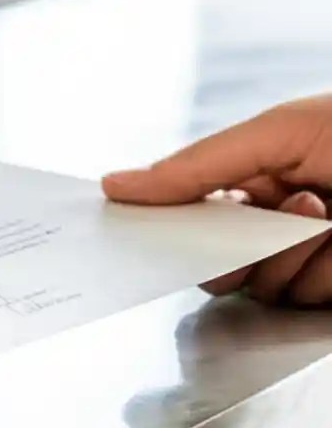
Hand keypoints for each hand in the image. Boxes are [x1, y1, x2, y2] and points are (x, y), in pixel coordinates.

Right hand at [103, 95, 331, 304]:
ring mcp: (305, 256)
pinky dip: (314, 270)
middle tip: (245, 226)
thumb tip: (116, 185)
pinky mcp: (328, 287)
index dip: (165, 220)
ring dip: (282, 252)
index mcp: (259, 176)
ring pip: (254, 284)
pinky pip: (296, 295)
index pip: (191, 210)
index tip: (136, 225)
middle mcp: (277, 220)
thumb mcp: (278, 131)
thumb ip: (197, 163)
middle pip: (212, 259)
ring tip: (319, 211)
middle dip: (223, 247)